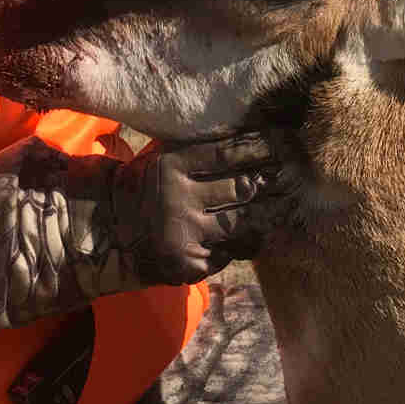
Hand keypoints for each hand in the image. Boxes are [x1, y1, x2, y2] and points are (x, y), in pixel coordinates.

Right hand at [108, 130, 291, 285]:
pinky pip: (232, 251)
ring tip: (289, 204)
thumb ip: (199, 150)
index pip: (228, 152)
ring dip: (271, 214)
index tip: (286, 141)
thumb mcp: (163, 159)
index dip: (262, 147)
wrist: (108, 233)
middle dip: (274, 181)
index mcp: (171, 165)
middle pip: (243, 188)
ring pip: (245, 223)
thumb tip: (256, 139)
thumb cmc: (145, 188)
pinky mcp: (190, 264)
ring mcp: (185, 235)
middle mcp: (178, 200)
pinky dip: (246, 242)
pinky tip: (260, 234)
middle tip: (295, 174)